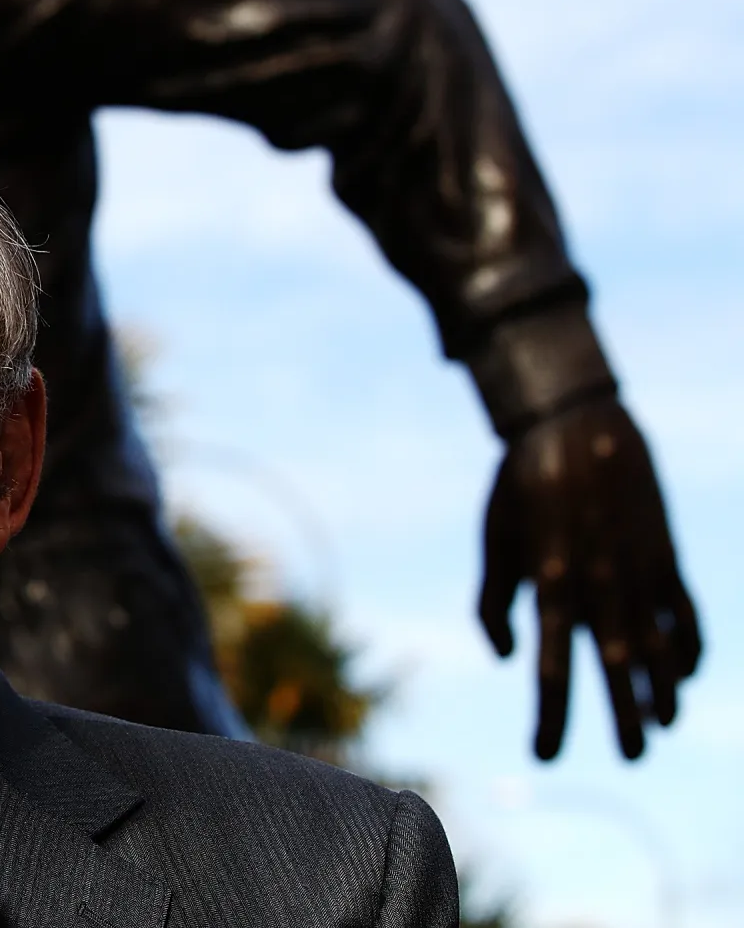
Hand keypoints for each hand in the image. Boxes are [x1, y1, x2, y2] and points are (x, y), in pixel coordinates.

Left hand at [478, 396, 700, 758]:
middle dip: (623, 717)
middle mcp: (599, 585)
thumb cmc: (521, 484)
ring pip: (659, 645)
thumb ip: (495, 602)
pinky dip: (688, 645)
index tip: (545, 758)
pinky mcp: (665, 554)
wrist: (575, 423)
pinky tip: (685, 671)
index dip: (551, 718)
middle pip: (616, 668)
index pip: (549, 669)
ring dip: (663, 689)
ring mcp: (639, 570)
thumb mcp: (495, 538)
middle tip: (633, 760)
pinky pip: (685, 612)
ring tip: (662, 724)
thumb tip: (511, 658)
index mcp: (549, 584)